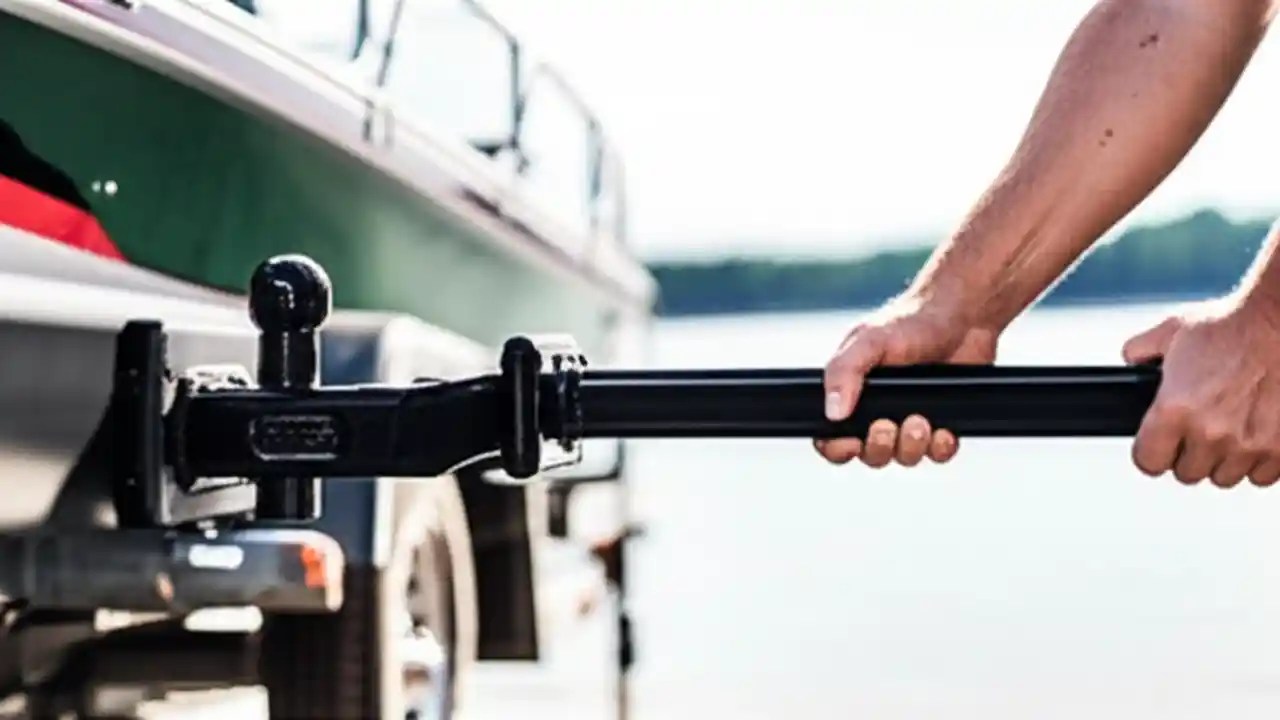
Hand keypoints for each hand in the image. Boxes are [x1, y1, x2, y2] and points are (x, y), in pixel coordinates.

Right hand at [816, 297, 998, 467]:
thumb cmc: (910, 322)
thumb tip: (833, 413)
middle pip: (869, 455)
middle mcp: (879, 411)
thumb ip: (844, 373)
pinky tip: (942, 429)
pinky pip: (938, 453)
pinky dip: (940, 447)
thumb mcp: (868, 340)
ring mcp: (911, 419)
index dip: (837, 448)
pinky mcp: (943, 422)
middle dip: (878, 447)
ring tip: (920, 420)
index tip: (850, 442)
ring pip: (904, 457)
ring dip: (910, 446)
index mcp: (853, 394)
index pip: (831, 437)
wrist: (962, 316)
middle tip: (887, 424)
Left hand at [1123, 296, 1279, 487]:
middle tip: (1198, 428)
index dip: (1151, 452)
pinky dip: (1258, 460)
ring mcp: (1249, 444)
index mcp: (1175, 409)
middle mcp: (1210, 432)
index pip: (1148, 462)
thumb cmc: (1232, 324)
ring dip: (1223, 459)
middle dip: (1188, 453)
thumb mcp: (1171, 331)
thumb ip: (1140, 350)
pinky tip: (1255, 434)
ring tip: (1229, 429)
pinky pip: (1261, 475)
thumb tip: (1131, 362)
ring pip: (1224, 476)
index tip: (1159, 444)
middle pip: (1187, 472)